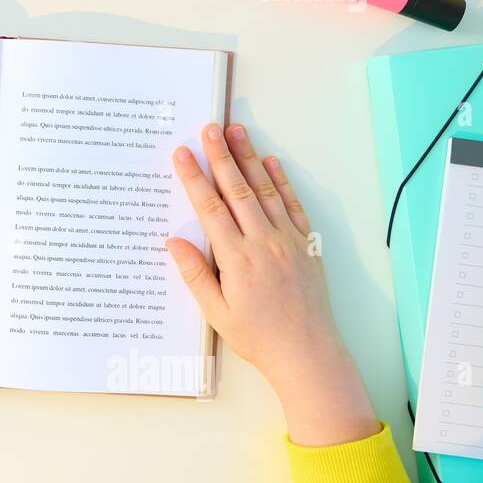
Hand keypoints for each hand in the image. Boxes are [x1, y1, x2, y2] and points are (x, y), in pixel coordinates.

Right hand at [165, 123, 379, 446]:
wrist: (307, 354)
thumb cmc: (258, 337)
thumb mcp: (216, 313)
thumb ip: (194, 274)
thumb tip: (174, 242)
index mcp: (237, 259)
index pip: (210, 208)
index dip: (194, 178)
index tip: (182, 153)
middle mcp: (263, 242)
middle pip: (238, 190)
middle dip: (221, 156)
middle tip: (209, 128)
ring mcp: (287, 241)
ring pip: (265, 191)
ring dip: (249, 159)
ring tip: (237, 132)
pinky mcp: (306, 246)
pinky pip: (292, 206)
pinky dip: (282, 182)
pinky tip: (271, 162)